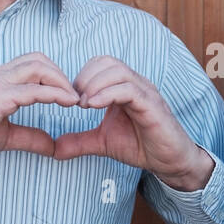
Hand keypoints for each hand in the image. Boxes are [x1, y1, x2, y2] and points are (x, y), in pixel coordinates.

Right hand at [0, 53, 78, 166]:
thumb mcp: (5, 136)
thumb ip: (30, 137)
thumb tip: (54, 147)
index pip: (32, 63)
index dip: (54, 75)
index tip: (69, 95)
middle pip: (39, 59)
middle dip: (62, 75)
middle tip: (75, 96)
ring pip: (38, 67)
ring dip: (61, 81)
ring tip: (74, 99)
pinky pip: (33, 90)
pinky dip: (55, 94)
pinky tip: (67, 103)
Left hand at [52, 56, 214, 189]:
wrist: (169, 162)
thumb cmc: (141, 146)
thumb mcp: (103, 142)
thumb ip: (80, 141)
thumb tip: (54, 149)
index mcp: (123, 87)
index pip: (100, 64)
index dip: (81, 76)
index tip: (70, 98)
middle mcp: (135, 84)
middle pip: (107, 61)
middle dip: (85, 77)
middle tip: (74, 99)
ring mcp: (145, 92)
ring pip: (117, 71)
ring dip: (94, 84)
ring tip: (83, 104)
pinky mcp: (152, 105)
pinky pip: (129, 89)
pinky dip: (108, 94)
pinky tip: (93, 106)